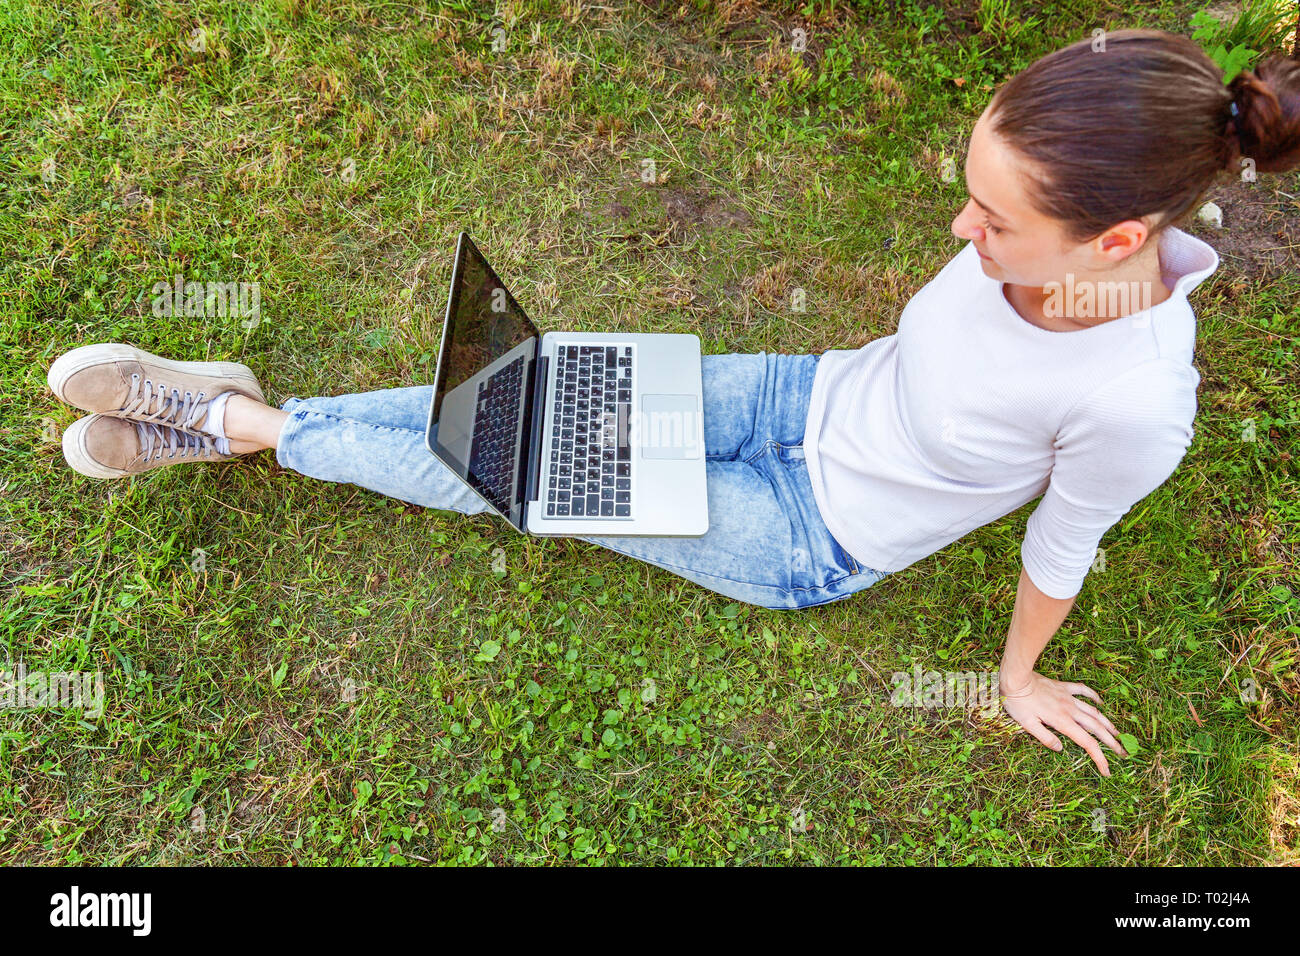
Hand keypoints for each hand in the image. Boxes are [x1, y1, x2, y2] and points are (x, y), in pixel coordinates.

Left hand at [999, 669, 1125, 775]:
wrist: (1016, 678)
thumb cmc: (1018, 702)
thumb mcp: (1027, 724)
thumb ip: (1045, 738)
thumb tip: (1061, 749)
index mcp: (1062, 721)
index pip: (1087, 743)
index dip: (1099, 758)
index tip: (1107, 770)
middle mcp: (1070, 709)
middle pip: (1097, 728)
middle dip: (1112, 742)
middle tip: (1123, 753)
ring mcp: (1068, 697)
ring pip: (1094, 711)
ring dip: (1108, 723)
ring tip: (1118, 733)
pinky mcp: (1063, 687)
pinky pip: (1083, 691)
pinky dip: (1094, 697)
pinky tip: (1101, 702)